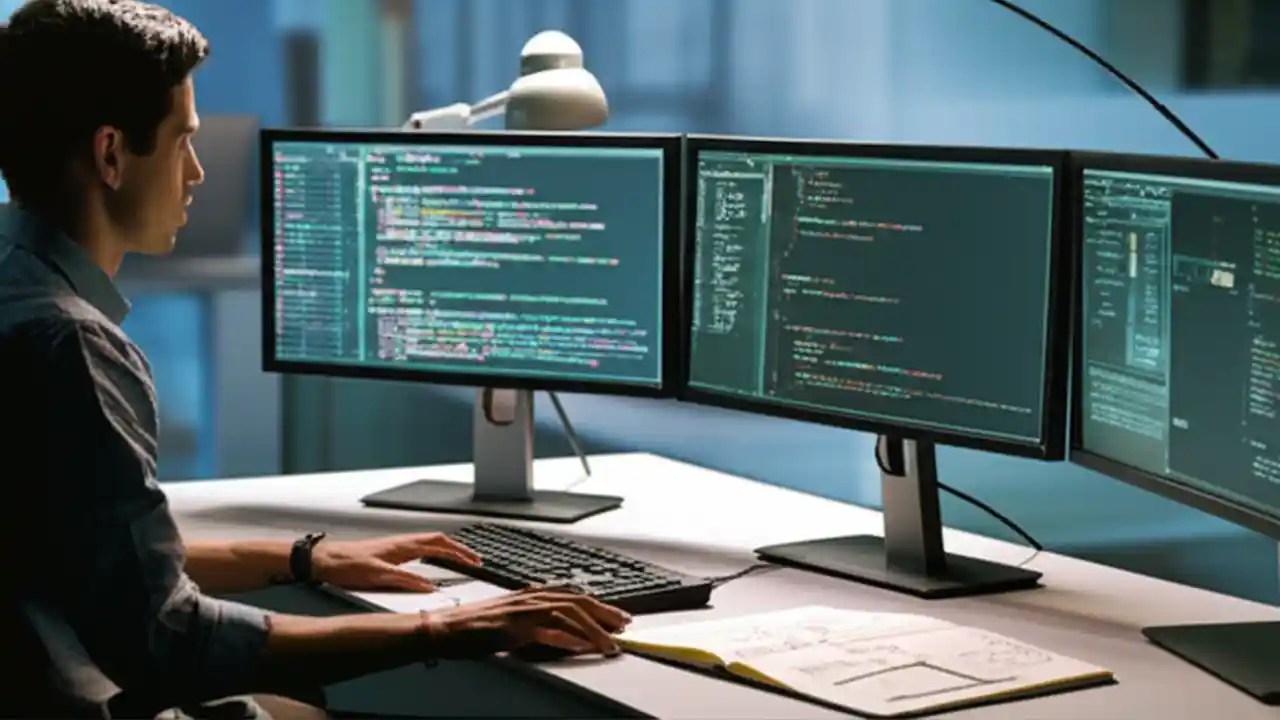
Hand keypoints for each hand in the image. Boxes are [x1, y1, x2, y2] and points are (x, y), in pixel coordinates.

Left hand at [311, 533, 482, 591]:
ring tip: (460, 559)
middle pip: (438, 541)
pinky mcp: (389, 553)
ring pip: (429, 543)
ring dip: (447, 550)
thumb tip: (430, 586)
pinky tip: (432, 562)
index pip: (439, 545)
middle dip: (459, 549)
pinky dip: (434, 553)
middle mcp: (401, 543)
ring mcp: (396, 546)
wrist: (323, 559)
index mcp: (402, 545)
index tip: (474, 561)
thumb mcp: (378, 575)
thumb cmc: (346, 564)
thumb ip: (406, 580)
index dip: (459, 552)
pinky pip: (419, 549)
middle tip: (474, 560)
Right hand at [419, 587, 631, 658]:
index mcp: (532, 594)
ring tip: (610, 643)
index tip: (618, 616)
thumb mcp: (514, 619)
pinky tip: (581, 647)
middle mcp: (531, 597)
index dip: (599, 605)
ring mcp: (523, 611)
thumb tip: (566, 632)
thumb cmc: (476, 626)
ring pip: (568, 614)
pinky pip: (547, 632)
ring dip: (592, 629)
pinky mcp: (514, 627)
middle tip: (625, 625)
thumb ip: (538, 621)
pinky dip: (567, 639)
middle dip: (605, 613)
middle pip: (577, 600)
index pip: (574, 595)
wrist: (445, 628)